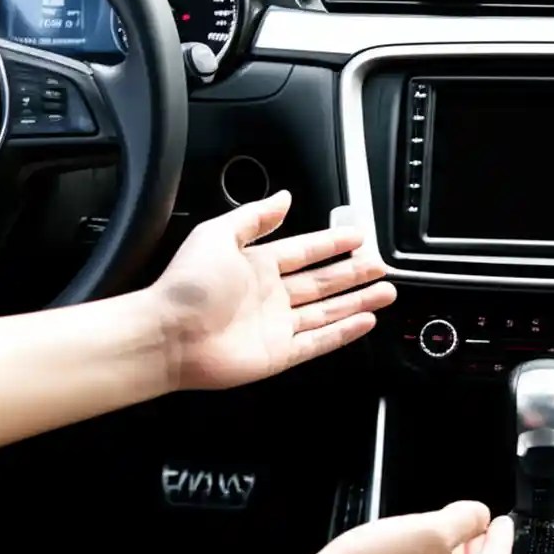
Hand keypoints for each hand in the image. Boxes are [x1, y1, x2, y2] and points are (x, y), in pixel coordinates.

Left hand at [152, 191, 395, 389]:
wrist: (169, 335)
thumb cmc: (187, 286)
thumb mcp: (218, 234)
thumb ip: (255, 217)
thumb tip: (284, 198)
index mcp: (256, 265)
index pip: (304, 251)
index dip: (332, 243)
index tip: (356, 236)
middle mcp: (269, 295)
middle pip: (322, 282)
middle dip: (353, 273)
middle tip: (380, 266)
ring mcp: (276, 326)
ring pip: (327, 312)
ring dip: (357, 302)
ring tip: (384, 292)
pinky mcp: (279, 354)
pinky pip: (319, 342)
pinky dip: (343, 332)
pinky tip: (364, 321)